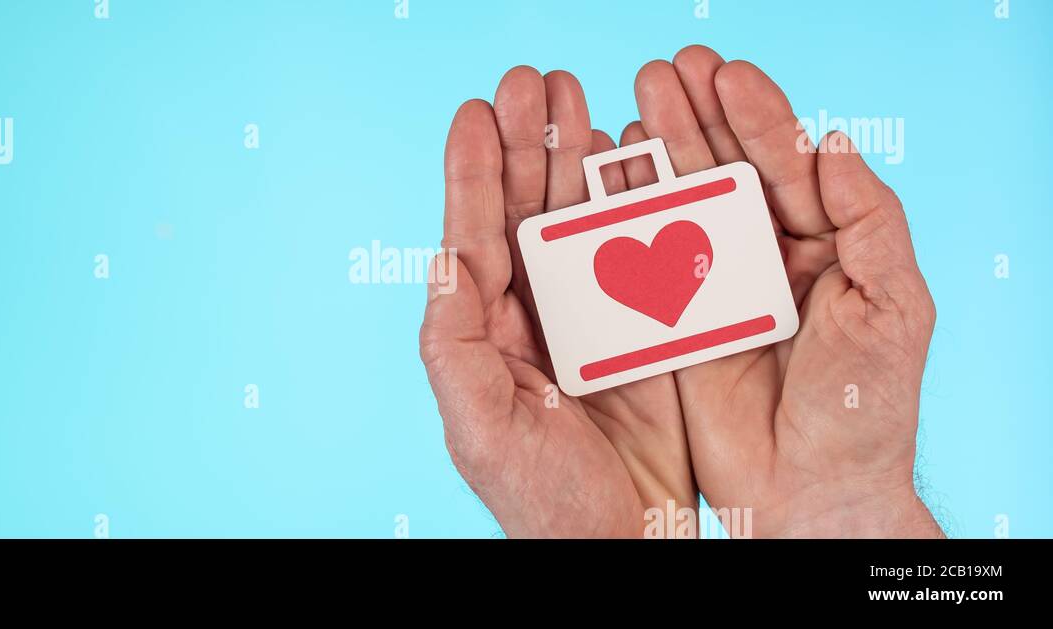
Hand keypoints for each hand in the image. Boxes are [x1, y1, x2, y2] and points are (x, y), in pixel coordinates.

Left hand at [420, 68, 696, 537]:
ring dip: (580, 158)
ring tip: (581, 100)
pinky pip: (641, 249)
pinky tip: (638, 159)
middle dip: (530, 144)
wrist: (626, 549)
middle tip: (539, 80)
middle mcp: (534, 316)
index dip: (472, 172)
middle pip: (527, 211)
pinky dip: (639, 201)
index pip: (474, 237)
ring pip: (582, 219)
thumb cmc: (545, 502)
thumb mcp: (481, 429)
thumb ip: (456, 347)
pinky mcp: (646, 326)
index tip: (475, 110)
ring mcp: (592, 316)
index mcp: (486, 335)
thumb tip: (445, 264)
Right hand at [631, 45, 940, 536]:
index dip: (758, 118)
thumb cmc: (866, 411)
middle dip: (697, 117)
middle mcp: (765, 257)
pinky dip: (627, 215)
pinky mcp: (671, 322)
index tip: (725, 75)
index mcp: (823, 247)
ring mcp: (713, 287)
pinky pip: (645, 259)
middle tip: (664, 72)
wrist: (812, 495)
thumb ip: (870, 222)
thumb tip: (836, 145)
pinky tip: (611, 173)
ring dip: (659, 151)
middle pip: (727, 171)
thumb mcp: (894, 307)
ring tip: (636, 102)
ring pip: (681, 204)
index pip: (788, 166)